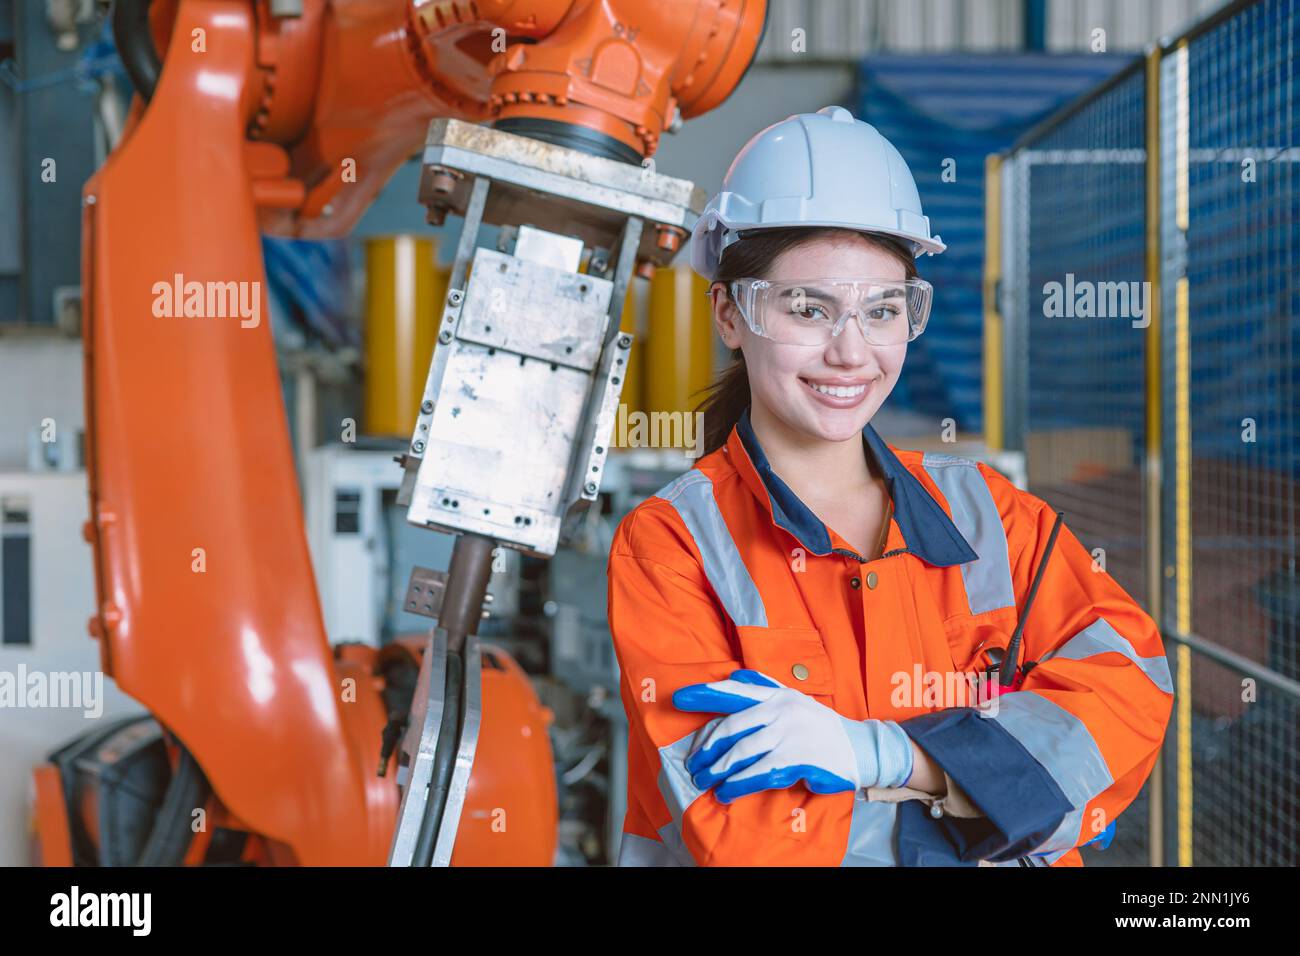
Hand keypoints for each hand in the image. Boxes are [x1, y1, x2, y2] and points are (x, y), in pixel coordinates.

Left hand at [672, 669, 913, 802]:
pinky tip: (726, 792)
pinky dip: (738, 784)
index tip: (678, 698)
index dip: (704, 694)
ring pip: (742, 752)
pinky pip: (759, 773)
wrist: (858, 747)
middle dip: (706, 747)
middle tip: (692, 763)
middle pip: (731, 727)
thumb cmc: (819, 725)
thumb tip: (733, 675)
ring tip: (703, 781)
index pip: (734, 692)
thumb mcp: (794, 699)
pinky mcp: (797, 760)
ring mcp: (789, 735)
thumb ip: (764, 689)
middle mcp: (781, 711)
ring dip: (717, 769)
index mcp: (777, 695)